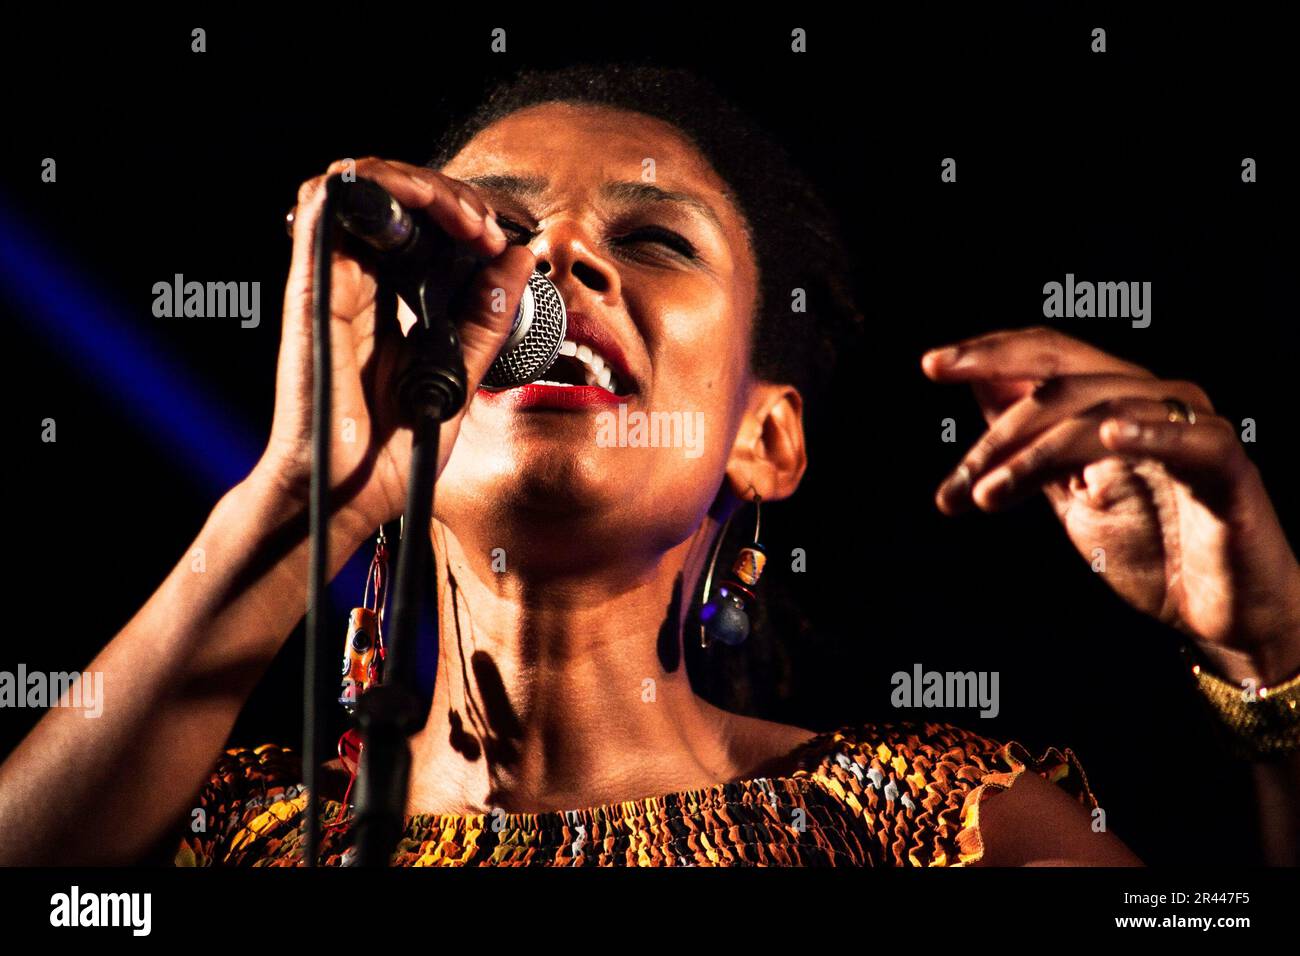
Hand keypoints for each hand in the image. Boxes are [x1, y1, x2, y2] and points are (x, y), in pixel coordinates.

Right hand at [253, 157, 535, 545]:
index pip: (423, 226)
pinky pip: (323, 208)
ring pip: (362, 185)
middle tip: (488, 229)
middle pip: (397, 197)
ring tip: (465, 219)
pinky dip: (373, 185)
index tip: (503, 245)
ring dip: (421, 185)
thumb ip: (486, 320)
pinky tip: (425, 205)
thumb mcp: (459, 376)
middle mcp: (360, 284)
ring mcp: (332, 282)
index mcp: (393, 302)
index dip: (464, 218)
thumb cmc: (392, 452)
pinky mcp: (312, 290)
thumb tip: (518, 258)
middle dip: (452, 196)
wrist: (347, 498)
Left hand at [923, 325, 1299, 683]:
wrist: (1220, 619)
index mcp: (1113, 401)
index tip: (930, 365)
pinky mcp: (1226, 466)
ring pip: (1101, 412)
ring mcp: (1192, 428)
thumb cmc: (1152, 553)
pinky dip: (1146, 432)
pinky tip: (1107, 437)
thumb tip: (979, 387)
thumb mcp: (1069, 496)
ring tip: (986, 496)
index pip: (1046, 357)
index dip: (990, 353)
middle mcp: (1153, 400)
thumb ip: (1029, 446)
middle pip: (1062, 380)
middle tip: (953, 482)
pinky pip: (1188, 439)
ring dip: (1033, 453)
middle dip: (995, 427)